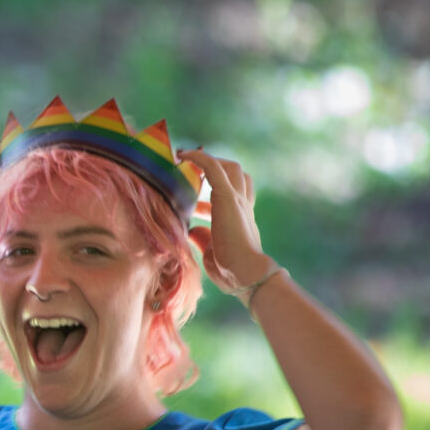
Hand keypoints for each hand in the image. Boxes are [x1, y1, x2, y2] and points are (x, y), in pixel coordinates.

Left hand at [178, 149, 274, 294]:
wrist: (246, 274)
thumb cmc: (231, 273)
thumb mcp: (213, 253)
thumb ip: (204, 239)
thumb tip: (193, 231)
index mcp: (242, 219)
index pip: (235, 194)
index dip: (216, 190)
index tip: (195, 193)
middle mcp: (242, 206)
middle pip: (238, 175)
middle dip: (218, 168)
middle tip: (193, 170)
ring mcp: (237, 200)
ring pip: (231, 167)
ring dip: (210, 161)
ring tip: (186, 161)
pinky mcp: (227, 198)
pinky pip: (212, 167)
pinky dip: (198, 158)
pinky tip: (183, 155)